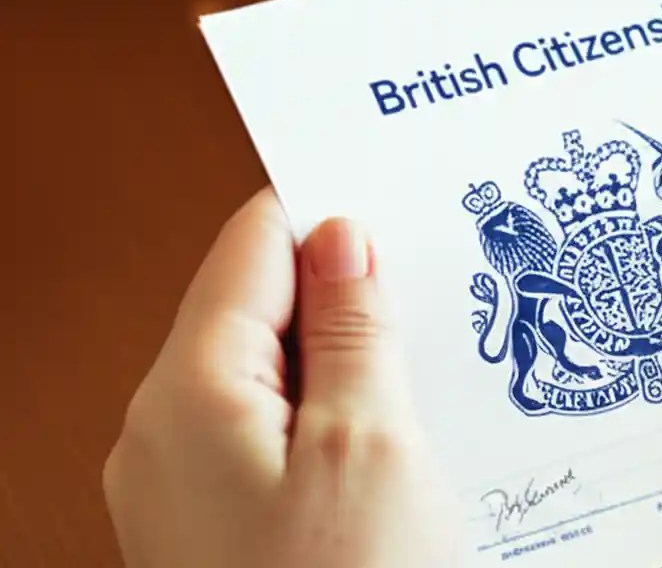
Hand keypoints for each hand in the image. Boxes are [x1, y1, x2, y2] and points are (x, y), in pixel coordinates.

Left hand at [104, 190, 448, 566]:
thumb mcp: (371, 445)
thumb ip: (353, 332)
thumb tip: (339, 241)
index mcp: (188, 394)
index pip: (251, 247)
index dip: (327, 215)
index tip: (397, 209)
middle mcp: (162, 435)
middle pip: (256, 310)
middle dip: (343, 298)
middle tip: (428, 308)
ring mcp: (181, 487)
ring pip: (269, 376)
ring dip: (343, 367)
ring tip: (417, 389)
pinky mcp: (213, 525)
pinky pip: (268, 436)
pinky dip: (326, 422)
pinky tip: (383, 447)